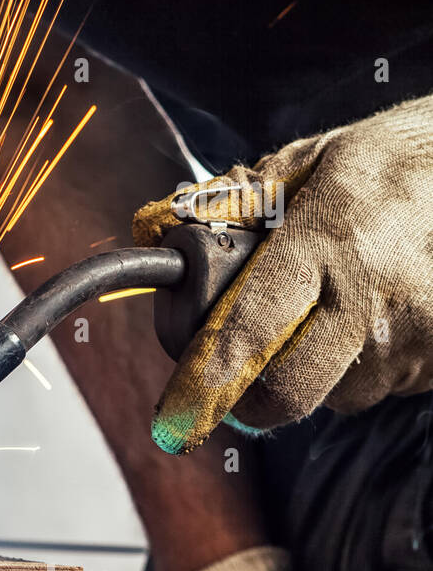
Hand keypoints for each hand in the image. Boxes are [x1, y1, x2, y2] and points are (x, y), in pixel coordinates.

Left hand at [134, 94, 432, 453]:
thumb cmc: (395, 163)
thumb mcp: (310, 160)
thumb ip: (237, 202)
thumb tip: (164, 230)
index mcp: (326, 241)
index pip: (251, 327)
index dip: (208, 378)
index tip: (178, 410)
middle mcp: (375, 297)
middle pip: (291, 390)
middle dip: (252, 398)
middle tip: (235, 383)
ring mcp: (418, 336)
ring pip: (339, 393)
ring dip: (316, 371)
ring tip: (326, 315)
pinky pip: (384, 385)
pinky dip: (366, 364)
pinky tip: (372, 318)